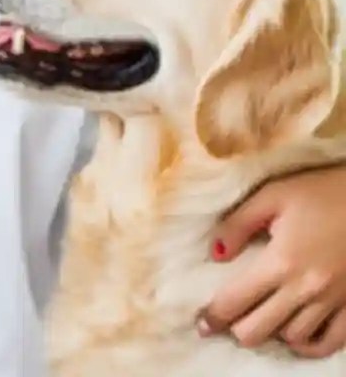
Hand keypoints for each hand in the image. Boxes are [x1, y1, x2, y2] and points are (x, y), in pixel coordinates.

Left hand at [198, 165, 345, 357]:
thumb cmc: (323, 191)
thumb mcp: (273, 195)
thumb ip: (238, 224)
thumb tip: (214, 254)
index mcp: (280, 262)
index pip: (234, 302)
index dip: (212, 317)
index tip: (202, 323)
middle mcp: (305, 288)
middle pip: (257, 331)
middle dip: (237, 327)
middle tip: (230, 318)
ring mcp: (333, 301)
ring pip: (292, 338)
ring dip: (272, 331)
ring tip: (263, 317)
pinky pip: (330, 342)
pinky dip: (309, 344)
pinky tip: (296, 333)